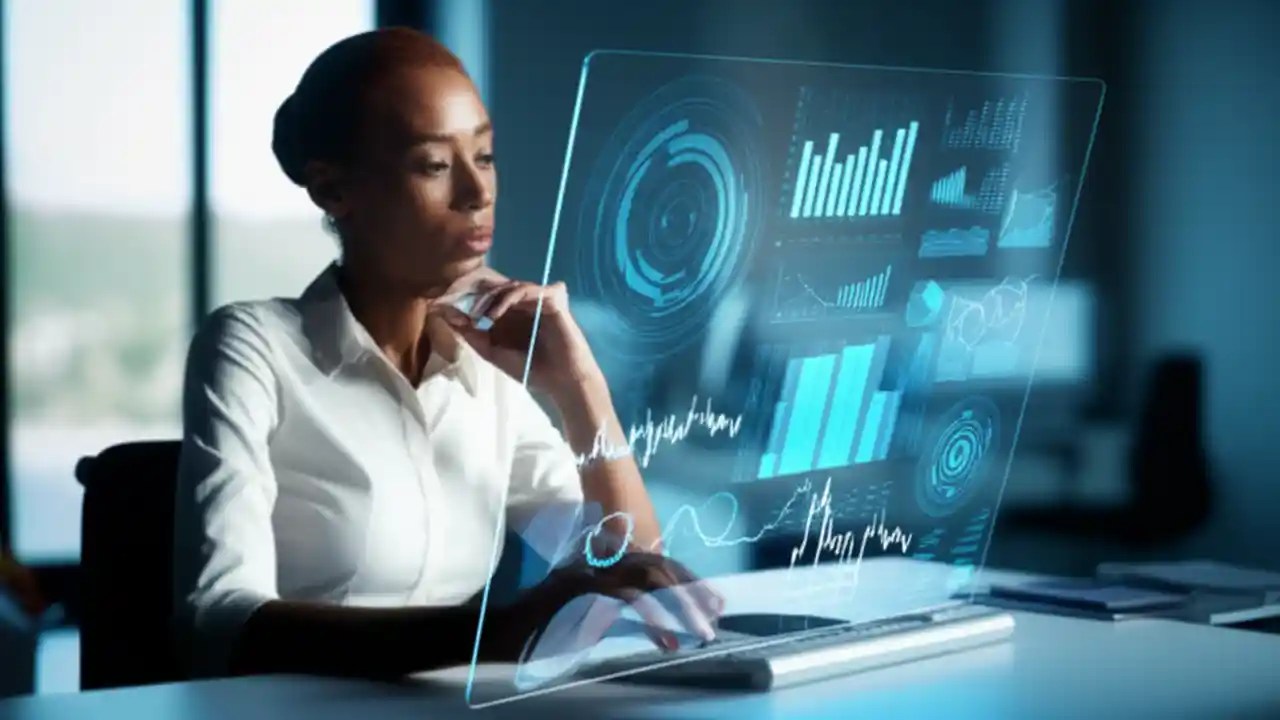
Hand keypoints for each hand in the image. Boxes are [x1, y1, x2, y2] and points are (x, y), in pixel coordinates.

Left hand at [434, 269, 600, 397]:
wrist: (561, 382)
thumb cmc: (530, 368)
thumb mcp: (492, 351)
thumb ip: (470, 333)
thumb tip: (444, 315)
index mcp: (509, 312)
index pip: (485, 294)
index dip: (464, 295)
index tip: (439, 304)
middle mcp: (523, 302)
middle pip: (495, 284)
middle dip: (473, 292)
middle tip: (454, 301)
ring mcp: (539, 298)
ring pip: (510, 285)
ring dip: (490, 297)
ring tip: (477, 316)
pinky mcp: (553, 299)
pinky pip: (528, 289)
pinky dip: (510, 297)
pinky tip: (495, 315)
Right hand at [482, 553, 724, 663]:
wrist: (499, 638)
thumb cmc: (540, 634)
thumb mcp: (589, 622)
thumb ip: (617, 615)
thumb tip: (659, 625)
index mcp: (600, 566)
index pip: (652, 562)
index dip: (686, 578)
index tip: (712, 601)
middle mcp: (596, 562)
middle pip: (657, 563)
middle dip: (692, 587)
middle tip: (717, 613)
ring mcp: (586, 572)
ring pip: (648, 577)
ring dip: (681, 604)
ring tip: (701, 631)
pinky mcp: (577, 590)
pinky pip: (626, 598)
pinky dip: (653, 619)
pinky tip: (668, 642)